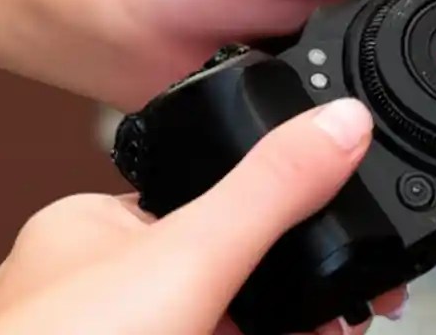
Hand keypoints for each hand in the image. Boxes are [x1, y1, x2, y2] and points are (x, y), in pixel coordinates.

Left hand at [0, 99, 398, 334]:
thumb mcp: (192, 258)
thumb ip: (272, 189)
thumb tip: (341, 122)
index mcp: (88, 230)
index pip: (198, 197)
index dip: (271, 214)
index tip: (333, 226)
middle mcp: (95, 293)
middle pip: (222, 271)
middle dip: (292, 290)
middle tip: (348, 308)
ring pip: (225, 319)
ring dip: (290, 326)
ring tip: (336, 331)